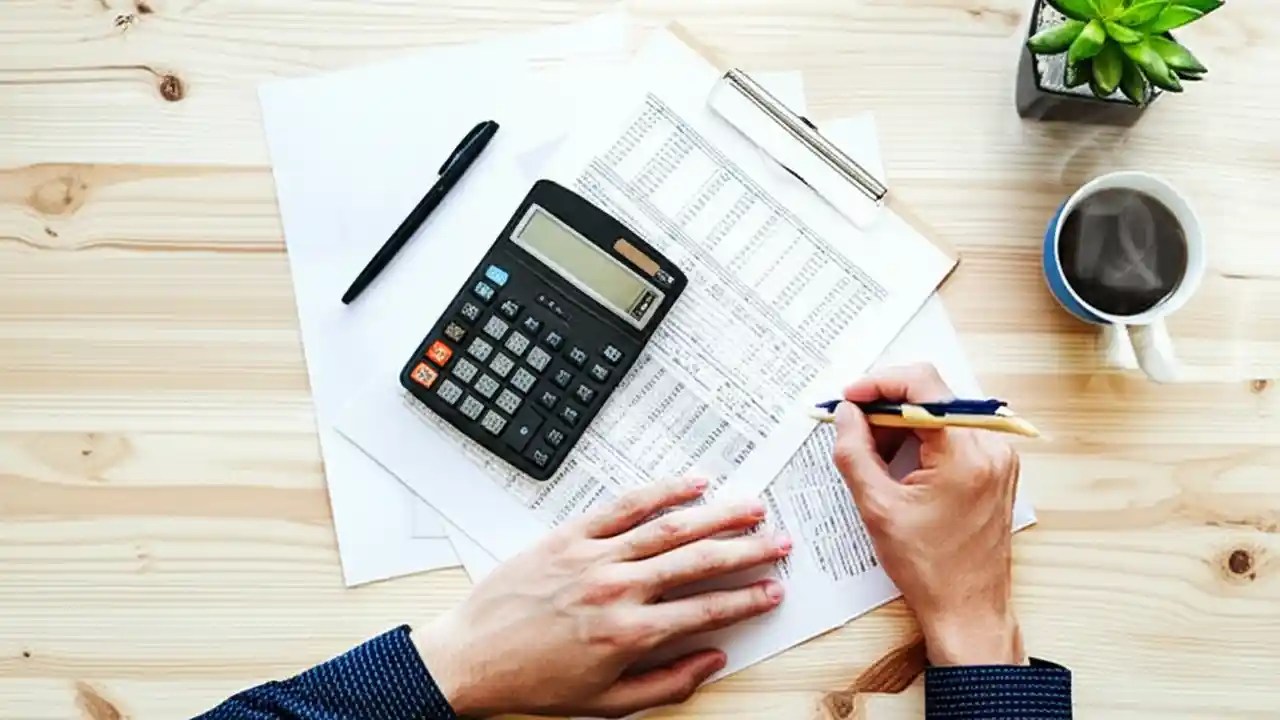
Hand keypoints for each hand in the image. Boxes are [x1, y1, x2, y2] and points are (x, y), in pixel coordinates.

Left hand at [413, 477, 790, 716]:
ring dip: (716, 514)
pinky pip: (623, 506)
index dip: (748, 598)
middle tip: (779, 541)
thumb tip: (713, 659)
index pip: (707, 609)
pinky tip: (690, 483)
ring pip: (668, 527)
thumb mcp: (608, 703)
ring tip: (750, 506)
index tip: (773, 590)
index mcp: (630, 634)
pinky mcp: (568, 535)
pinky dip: (660, 492)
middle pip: (698, 560)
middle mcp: (617, 589)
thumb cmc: (535, 681)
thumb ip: (668, 683)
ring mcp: (593, 557)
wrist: (472, 658)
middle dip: (746, 549)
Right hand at [830, 364, 1024, 666]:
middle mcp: (990, 446)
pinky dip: (923, 439)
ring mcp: (999, 455)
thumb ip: (855, 452)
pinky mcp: (996, 466)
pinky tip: (900, 465)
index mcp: (964, 455)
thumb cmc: (928, 568)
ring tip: (875, 456)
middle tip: (854, 430)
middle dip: (886, 407)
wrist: (969, 607)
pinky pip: (955, 432)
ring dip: (902, 424)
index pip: (923, 385)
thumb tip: (845, 414)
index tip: (850, 398)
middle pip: (931, 396)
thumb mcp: (877, 508)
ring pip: (940, 413)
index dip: (878, 383)